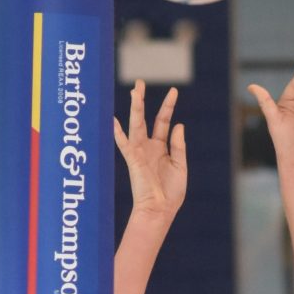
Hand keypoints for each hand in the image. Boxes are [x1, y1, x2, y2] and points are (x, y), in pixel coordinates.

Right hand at [113, 81, 186, 217]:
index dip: (168, 107)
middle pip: (144, 119)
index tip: (174, 91)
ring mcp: (139, 152)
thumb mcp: (180, 166)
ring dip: (135, 109)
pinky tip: (113, 120)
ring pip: (135, 125)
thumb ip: (178, 146)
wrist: (161, 210)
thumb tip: (179, 124)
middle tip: (139, 83)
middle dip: (142, 101)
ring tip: (135, 91)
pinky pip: (124, 144)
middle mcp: (148, 147)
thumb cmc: (171, 192)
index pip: (163, 122)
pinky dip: (119, 133)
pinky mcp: (133, 161)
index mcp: (161, 148)